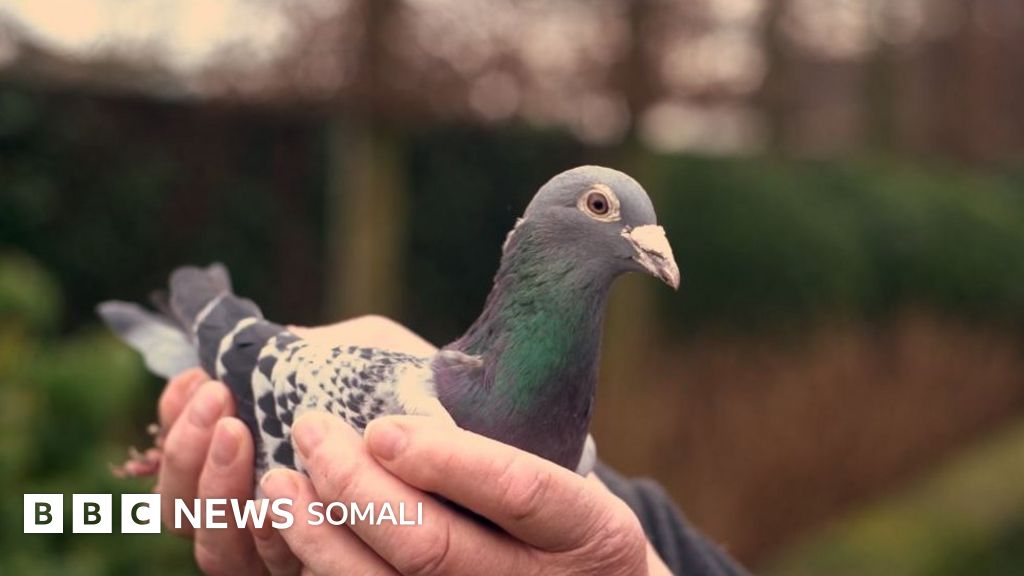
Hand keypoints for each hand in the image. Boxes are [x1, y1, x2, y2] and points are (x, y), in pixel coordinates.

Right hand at [153, 315, 434, 574]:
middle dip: (186, 453)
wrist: (486, 418)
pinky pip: (286, 573)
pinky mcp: (336, 574)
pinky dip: (267, 535)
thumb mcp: (354, 357)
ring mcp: (298, 552)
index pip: (187, 470)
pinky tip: (276, 487)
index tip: (194, 383)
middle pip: (185, 514)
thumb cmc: (418, 388)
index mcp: (259, 468)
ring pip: (220, 552)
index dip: (175, 430)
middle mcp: (269, 518)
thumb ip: (298, 358)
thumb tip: (230, 354)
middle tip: (218, 399)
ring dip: (215, 487)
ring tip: (240, 428)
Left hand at [260, 412, 672, 574]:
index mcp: (587, 529)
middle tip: (312, 432)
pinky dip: (320, 570)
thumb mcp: (562, 470)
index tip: (380, 426)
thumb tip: (388, 381)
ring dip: (319, 536)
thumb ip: (497, 438)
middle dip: (356, 488)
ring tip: (278, 484)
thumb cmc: (559, 516)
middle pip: (433, 548)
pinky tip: (287, 536)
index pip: (517, 491)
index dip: (446, 460)